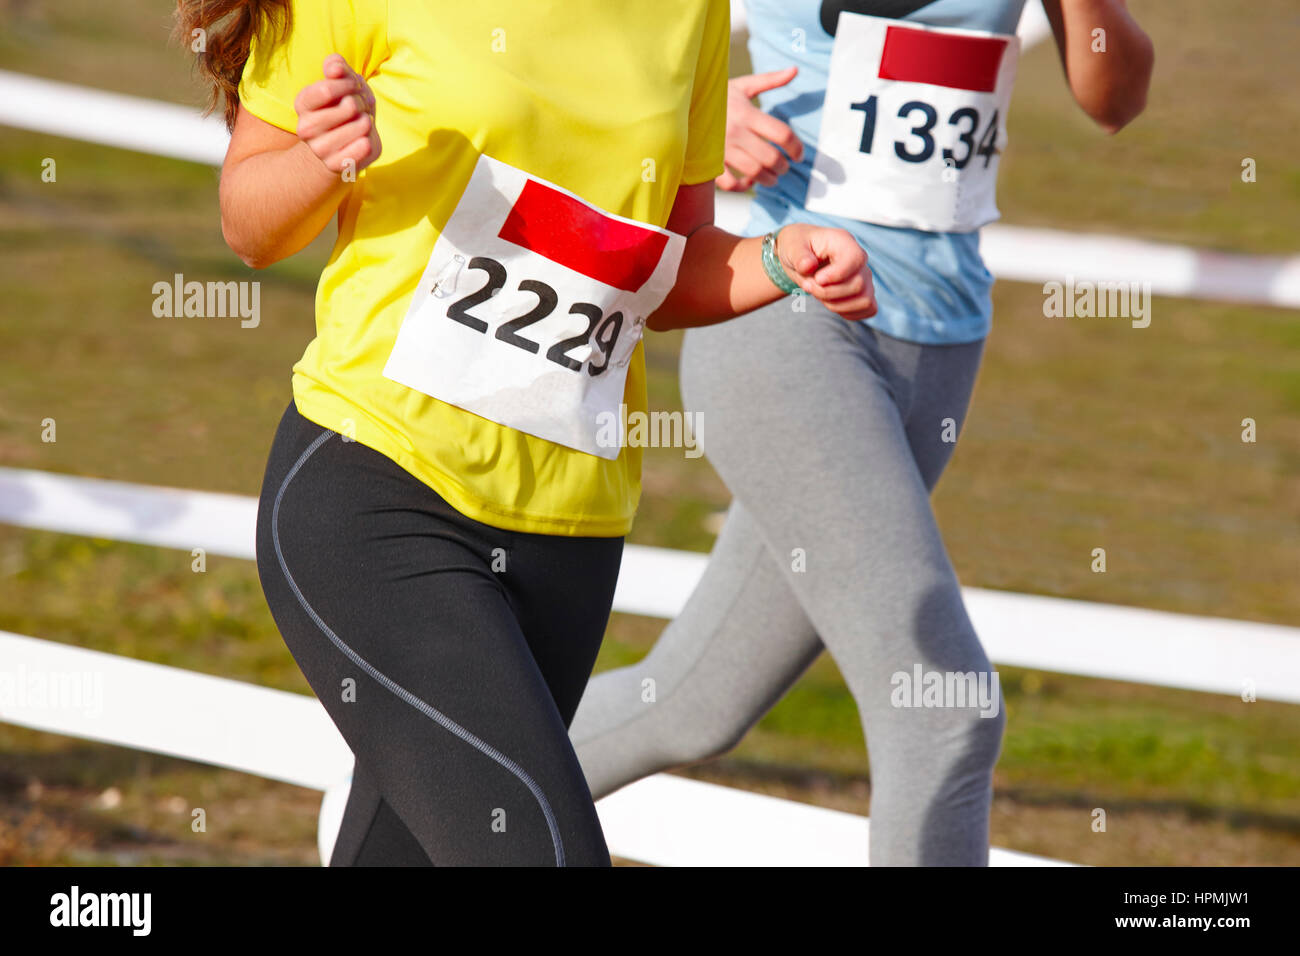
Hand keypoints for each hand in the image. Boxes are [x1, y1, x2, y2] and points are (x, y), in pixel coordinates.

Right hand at [294, 54, 381, 173]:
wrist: (343, 145)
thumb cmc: (343, 107)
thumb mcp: (341, 82)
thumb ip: (337, 67)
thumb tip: (335, 67)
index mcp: (303, 103)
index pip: (327, 88)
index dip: (349, 84)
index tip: (353, 86)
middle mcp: (305, 128)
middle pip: (349, 106)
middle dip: (361, 103)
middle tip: (359, 108)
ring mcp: (319, 149)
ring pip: (360, 126)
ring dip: (367, 122)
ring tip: (361, 124)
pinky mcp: (336, 166)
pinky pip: (363, 148)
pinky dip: (369, 141)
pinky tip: (363, 140)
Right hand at [717, 68, 805, 191]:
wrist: (680, 103)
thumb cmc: (715, 96)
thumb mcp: (742, 85)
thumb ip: (770, 80)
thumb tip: (794, 70)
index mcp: (747, 113)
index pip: (782, 133)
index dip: (796, 147)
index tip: (799, 155)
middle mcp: (736, 132)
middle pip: (771, 157)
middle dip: (783, 166)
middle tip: (785, 167)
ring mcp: (722, 149)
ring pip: (754, 172)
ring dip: (768, 179)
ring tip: (772, 177)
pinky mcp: (709, 162)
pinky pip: (730, 183)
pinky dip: (742, 186)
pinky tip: (748, 181)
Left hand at [775, 224, 876, 320]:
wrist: (802, 256)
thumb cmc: (799, 247)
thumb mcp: (792, 247)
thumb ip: (799, 256)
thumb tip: (808, 266)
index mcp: (844, 241)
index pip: (855, 259)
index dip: (836, 276)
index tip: (816, 279)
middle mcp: (860, 258)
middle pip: (858, 285)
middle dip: (827, 293)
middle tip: (808, 286)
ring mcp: (865, 276)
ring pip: (865, 300)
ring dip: (836, 305)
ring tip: (819, 294)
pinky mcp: (866, 292)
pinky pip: (869, 308)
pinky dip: (848, 312)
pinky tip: (831, 302)